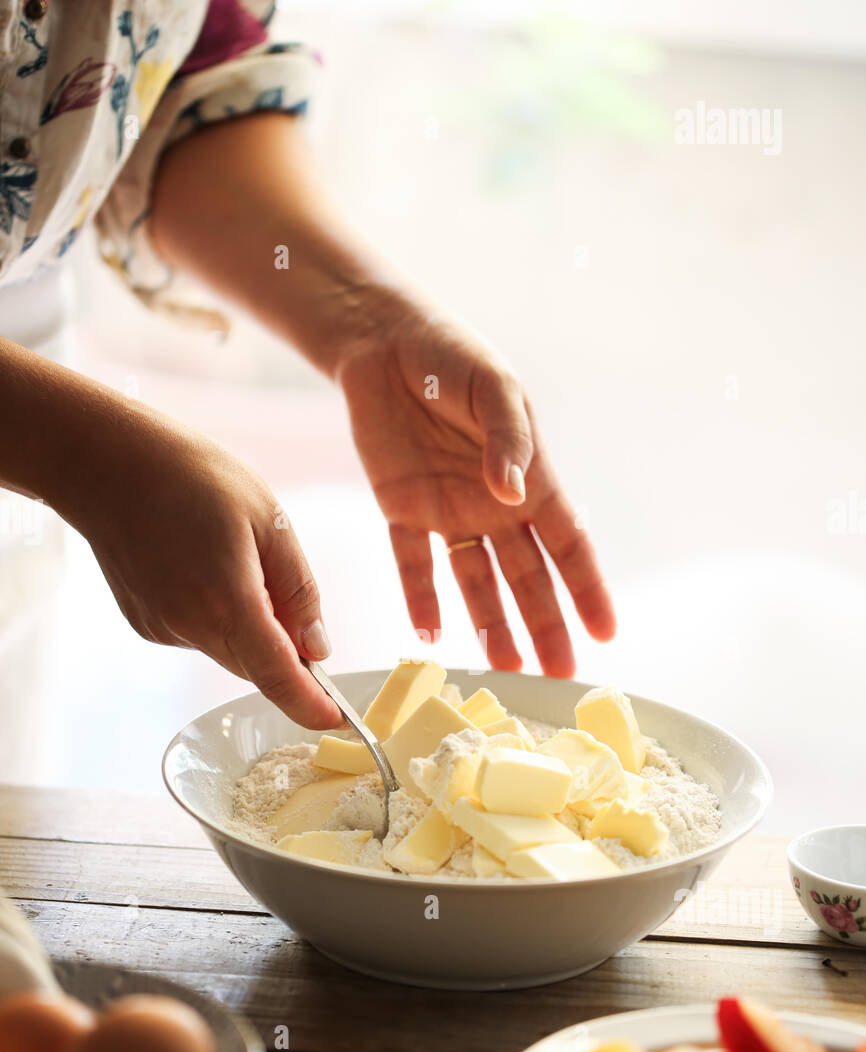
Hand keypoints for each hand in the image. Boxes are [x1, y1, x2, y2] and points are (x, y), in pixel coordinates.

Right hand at [62, 410, 339, 727]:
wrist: (103, 461)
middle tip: (285, 589)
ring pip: (229, 650)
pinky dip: (217, 615)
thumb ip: (298, 591)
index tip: (335, 718)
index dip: (310, 705)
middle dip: (284, 648)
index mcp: (229, 601)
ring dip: (249, 626)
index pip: (279, 676)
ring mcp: (163, 629)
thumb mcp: (269, 521)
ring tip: (232, 556)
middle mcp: (191, 626)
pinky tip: (201, 564)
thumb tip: (317, 648)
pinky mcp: (146, 624)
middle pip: (257, 665)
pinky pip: (199, 634)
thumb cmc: (191, 476)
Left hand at [336, 294, 615, 675]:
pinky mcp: (403, 509)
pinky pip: (414, 563)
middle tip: (558, 675)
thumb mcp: (492, 388)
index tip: (605, 633)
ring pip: (478, 582)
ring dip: (492, 625)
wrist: (382, 341)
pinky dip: (422, 599)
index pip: (568, 545)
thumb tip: (513, 495)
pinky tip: (432, 635)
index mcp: (529, 477)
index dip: (587, 589)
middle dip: (546, 625)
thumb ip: (507, 441)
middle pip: (528, 578)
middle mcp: (494, 505)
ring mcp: (449, 511)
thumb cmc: (450, 354)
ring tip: (505, 669)